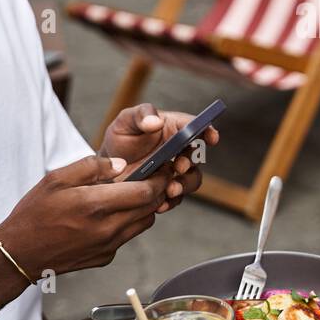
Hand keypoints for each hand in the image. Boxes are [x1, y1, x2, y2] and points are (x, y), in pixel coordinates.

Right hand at [0, 155, 173, 278]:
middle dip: (158, 190)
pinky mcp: (105, 257)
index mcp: (96, 205)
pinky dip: (130, 222)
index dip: (159, 178)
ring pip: (144, 222)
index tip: (162, 167)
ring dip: (146, 206)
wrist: (20, 254)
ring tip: (135, 192)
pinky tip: (114, 212)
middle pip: (150, 207)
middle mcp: (108, 228)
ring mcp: (108, 246)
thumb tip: (121, 164)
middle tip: (156, 176)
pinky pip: (128, 236)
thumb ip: (91, 167)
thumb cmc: (34, 214)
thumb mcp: (56, 179)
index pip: (145, 191)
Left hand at [99, 103, 220, 213]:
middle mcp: (180, 150)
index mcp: (175, 128)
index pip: (196, 126)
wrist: (108, 166)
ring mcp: (176, 171)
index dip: (208, 131)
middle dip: (191, 162)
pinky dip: (171, 201)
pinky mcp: (168, 189)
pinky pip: (176, 198)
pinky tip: (160, 204)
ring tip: (171, 190)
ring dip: (185, 185)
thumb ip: (141, 115)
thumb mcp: (126, 121)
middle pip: (196, 155)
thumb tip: (156, 122)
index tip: (211, 137)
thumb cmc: (122, 138)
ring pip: (192, 180)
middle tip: (180, 166)